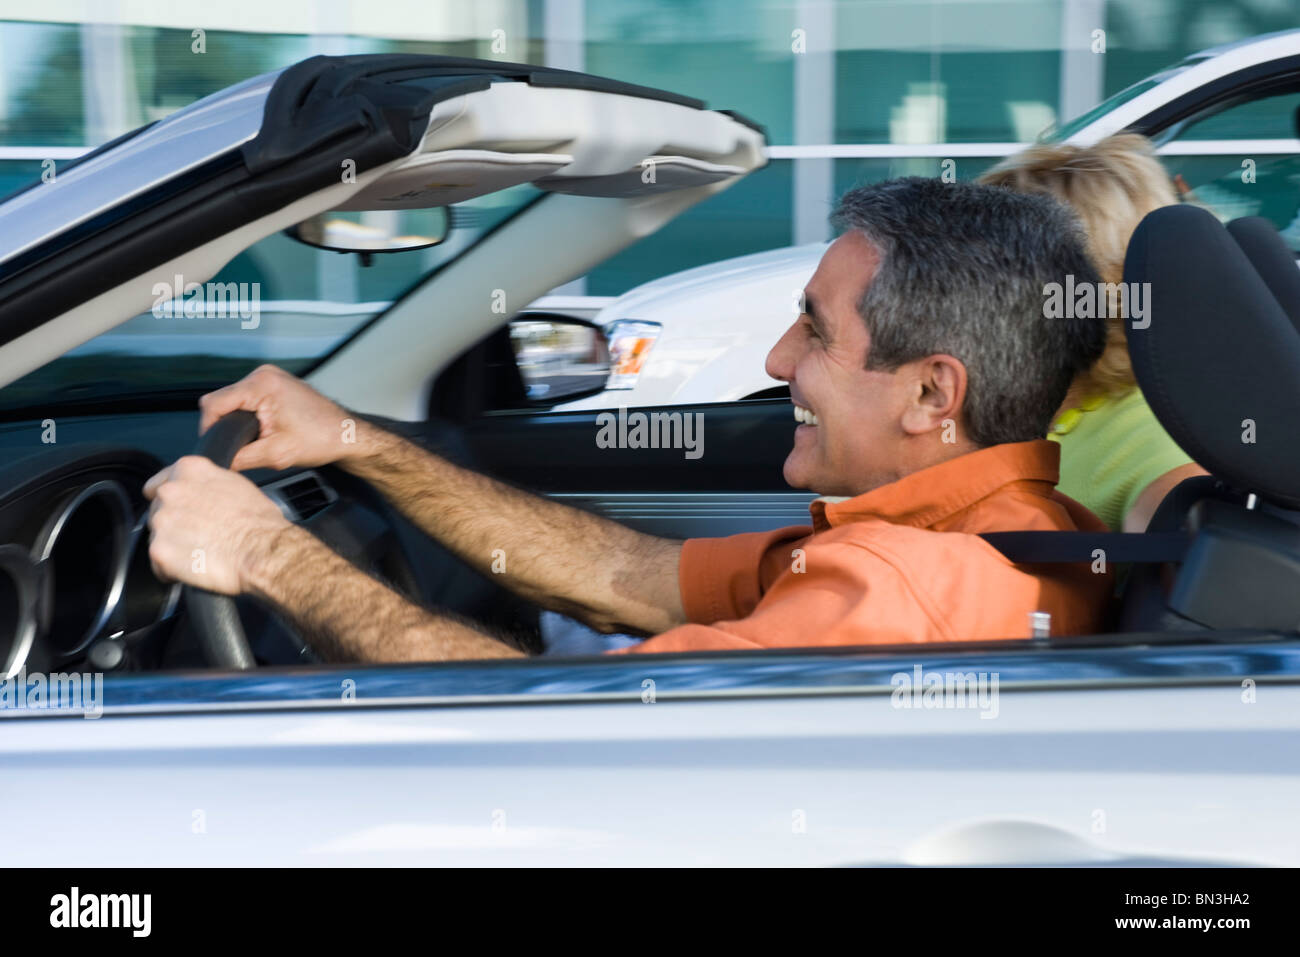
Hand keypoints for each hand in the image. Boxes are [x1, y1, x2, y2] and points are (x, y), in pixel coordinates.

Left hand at [144, 456, 289, 594]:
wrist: (262, 552)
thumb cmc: (259, 523)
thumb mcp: (238, 486)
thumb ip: (209, 484)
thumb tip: (206, 493)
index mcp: (189, 470)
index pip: (158, 483)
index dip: (172, 501)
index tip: (178, 511)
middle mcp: (170, 491)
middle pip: (157, 511)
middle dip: (174, 525)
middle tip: (200, 535)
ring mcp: (162, 521)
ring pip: (157, 538)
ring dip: (174, 547)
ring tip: (202, 553)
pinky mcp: (159, 550)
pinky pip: (159, 565)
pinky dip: (172, 570)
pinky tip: (195, 567)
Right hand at [199, 364, 363, 471]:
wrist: (346, 434)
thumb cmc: (323, 438)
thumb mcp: (276, 455)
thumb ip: (241, 457)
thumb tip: (219, 461)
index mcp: (262, 385)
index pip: (213, 403)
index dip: (210, 428)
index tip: (217, 446)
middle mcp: (263, 375)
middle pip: (221, 401)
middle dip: (227, 426)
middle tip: (245, 446)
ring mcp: (269, 377)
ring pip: (233, 400)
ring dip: (239, 421)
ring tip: (260, 437)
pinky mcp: (274, 384)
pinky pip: (247, 399)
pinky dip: (250, 416)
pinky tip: (265, 429)